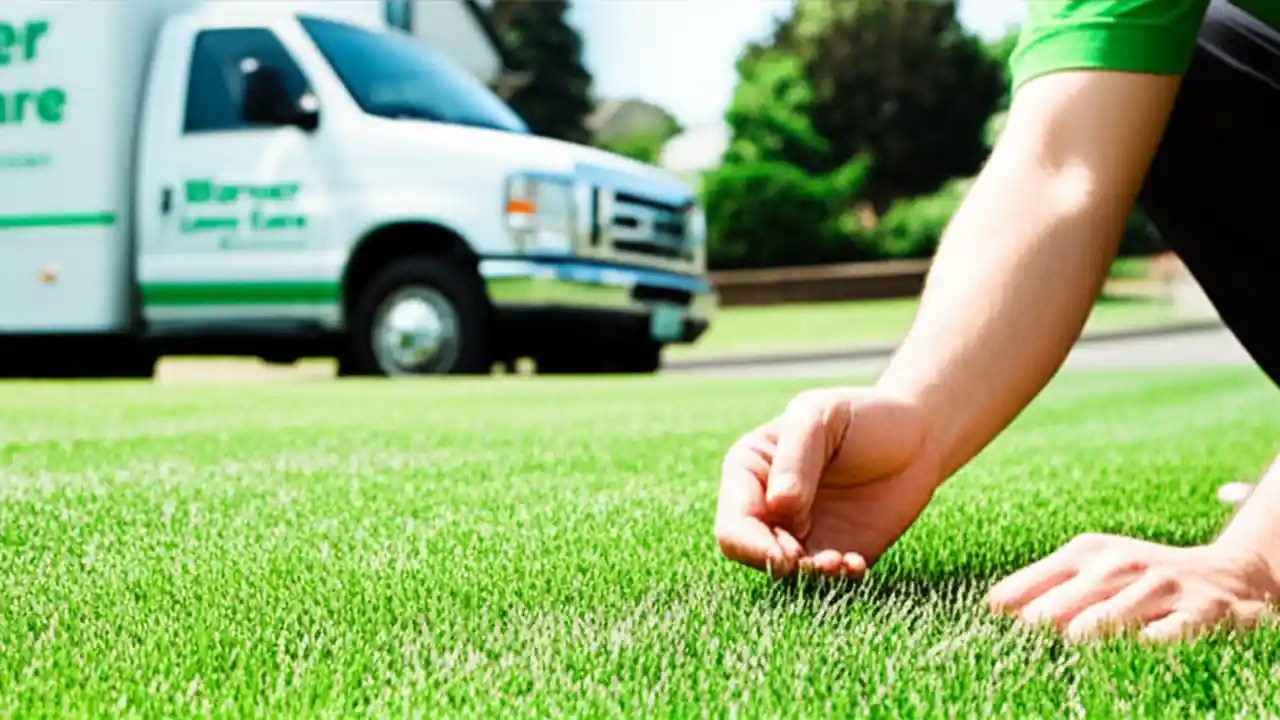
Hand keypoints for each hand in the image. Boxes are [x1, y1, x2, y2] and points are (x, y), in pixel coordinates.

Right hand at [713, 387, 939, 578]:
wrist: (917, 434)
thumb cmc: (861, 414)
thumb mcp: (819, 416)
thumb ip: (795, 458)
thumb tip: (780, 506)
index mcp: (750, 469)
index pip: (733, 523)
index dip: (753, 545)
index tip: (786, 553)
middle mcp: (767, 504)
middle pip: (750, 552)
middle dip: (778, 564)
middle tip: (814, 560)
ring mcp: (799, 529)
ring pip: (785, 570)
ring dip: (809, 576)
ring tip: (840, 562)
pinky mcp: (833, 548)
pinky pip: (823, 575)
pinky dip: (837, 578)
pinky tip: (856, 564)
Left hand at [986, 533, 1279, 642]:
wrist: (1229, 574)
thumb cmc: (1141, 577)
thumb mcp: (1092, 568)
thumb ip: (1044, 587)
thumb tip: (991, 609)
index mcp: (1084, 553)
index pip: (1025, 589)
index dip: (1004, 619)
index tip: (984, 642)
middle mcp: (1118, 565)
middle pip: (1056, 609)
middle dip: (1036, 633)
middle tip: (1021, 655)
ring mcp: (1159, 587)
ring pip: (1103, 621)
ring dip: (1083, 640)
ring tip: (1070, 649)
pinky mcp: (1200, 612)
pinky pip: (1161, 638)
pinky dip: (1139, 651)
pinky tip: (1126, 657)